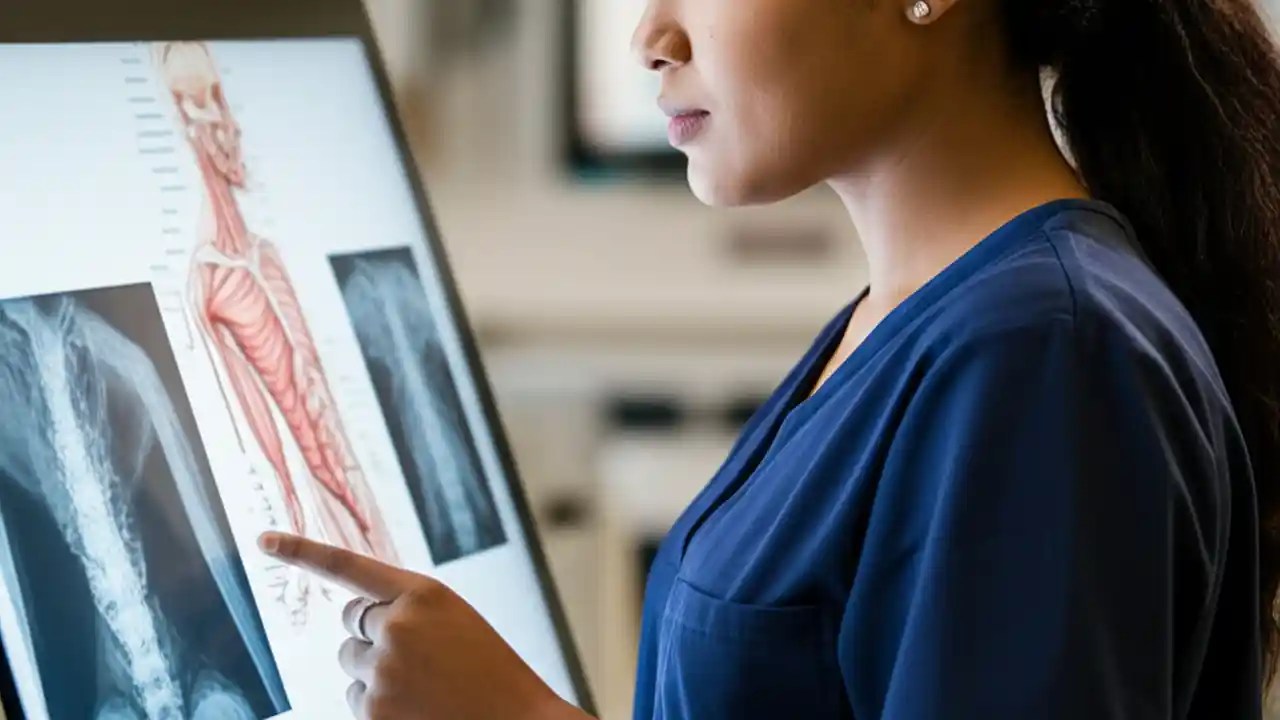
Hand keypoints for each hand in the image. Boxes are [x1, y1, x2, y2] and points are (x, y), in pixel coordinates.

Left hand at [259, 532, 588, 719]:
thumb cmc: (490, 672)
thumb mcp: (456, 622)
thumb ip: (410, 610)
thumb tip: (357, 618)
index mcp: (423, 592)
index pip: (349, 566)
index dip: (301, 551)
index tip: (262, 540)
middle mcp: (397, 625)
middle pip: (353, 622)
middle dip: (374, 634)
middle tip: (421, 657)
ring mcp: (382, 670)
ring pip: (352, 664)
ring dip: (377, 674)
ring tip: (426, 690)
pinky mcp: (372, 712)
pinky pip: (357, 700)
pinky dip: (380, 707)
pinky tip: (418, 711)